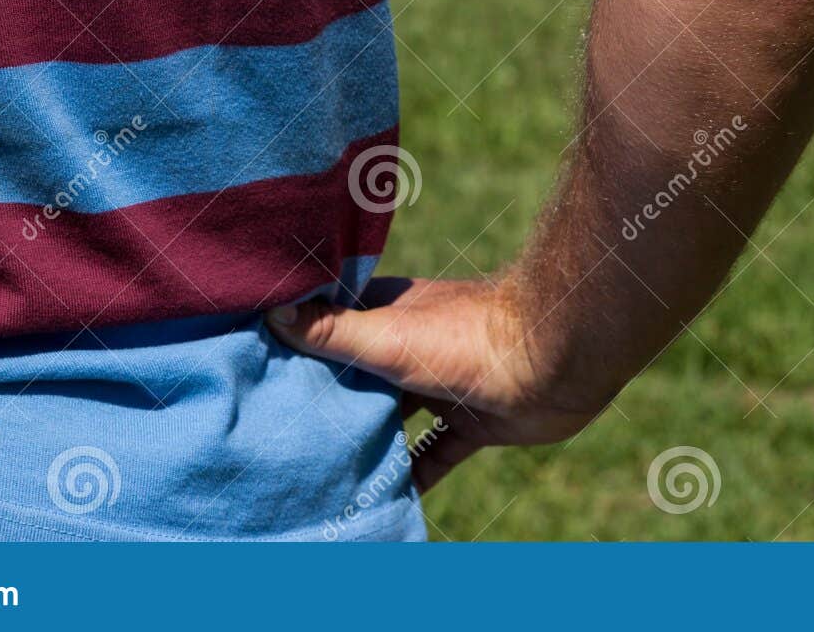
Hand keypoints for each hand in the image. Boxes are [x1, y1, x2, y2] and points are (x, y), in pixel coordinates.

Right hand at [267, 277, 601, 490]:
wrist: (553, 361)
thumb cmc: (466, 337)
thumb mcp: (389, 335)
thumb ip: (333, 330)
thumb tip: (272, 314)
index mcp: (391, 312)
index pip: (335, 322)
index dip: (301, 341)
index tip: (260, 366)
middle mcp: (414, 346)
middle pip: (360, 377)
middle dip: (329, 401)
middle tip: (282, 431)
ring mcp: (443, 386)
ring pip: (394, 419)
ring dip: (367, 441)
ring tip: (321, 469)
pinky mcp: (471, 424)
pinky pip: (432, 456)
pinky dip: (410, 476)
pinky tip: (381, 500)